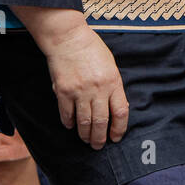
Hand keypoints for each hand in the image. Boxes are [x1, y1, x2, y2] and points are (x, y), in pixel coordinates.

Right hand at [14, 6, 128, 149]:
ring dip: (85, 134)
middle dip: (100, 138)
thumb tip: (112, 108)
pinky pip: (67, 114)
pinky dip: (69, 123)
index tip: (115, 137)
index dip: (119, 129)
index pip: (120, 112)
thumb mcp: (110, 65)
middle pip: (101, 121)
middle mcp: (98, 89)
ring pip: (84, 122)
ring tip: (86, 140)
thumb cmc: (91, 49)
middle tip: (98, 146)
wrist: (68, 38)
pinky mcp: (63, 91)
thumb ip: (112, 86)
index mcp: (113, 82)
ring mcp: (80, 91)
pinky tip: (71, 126)